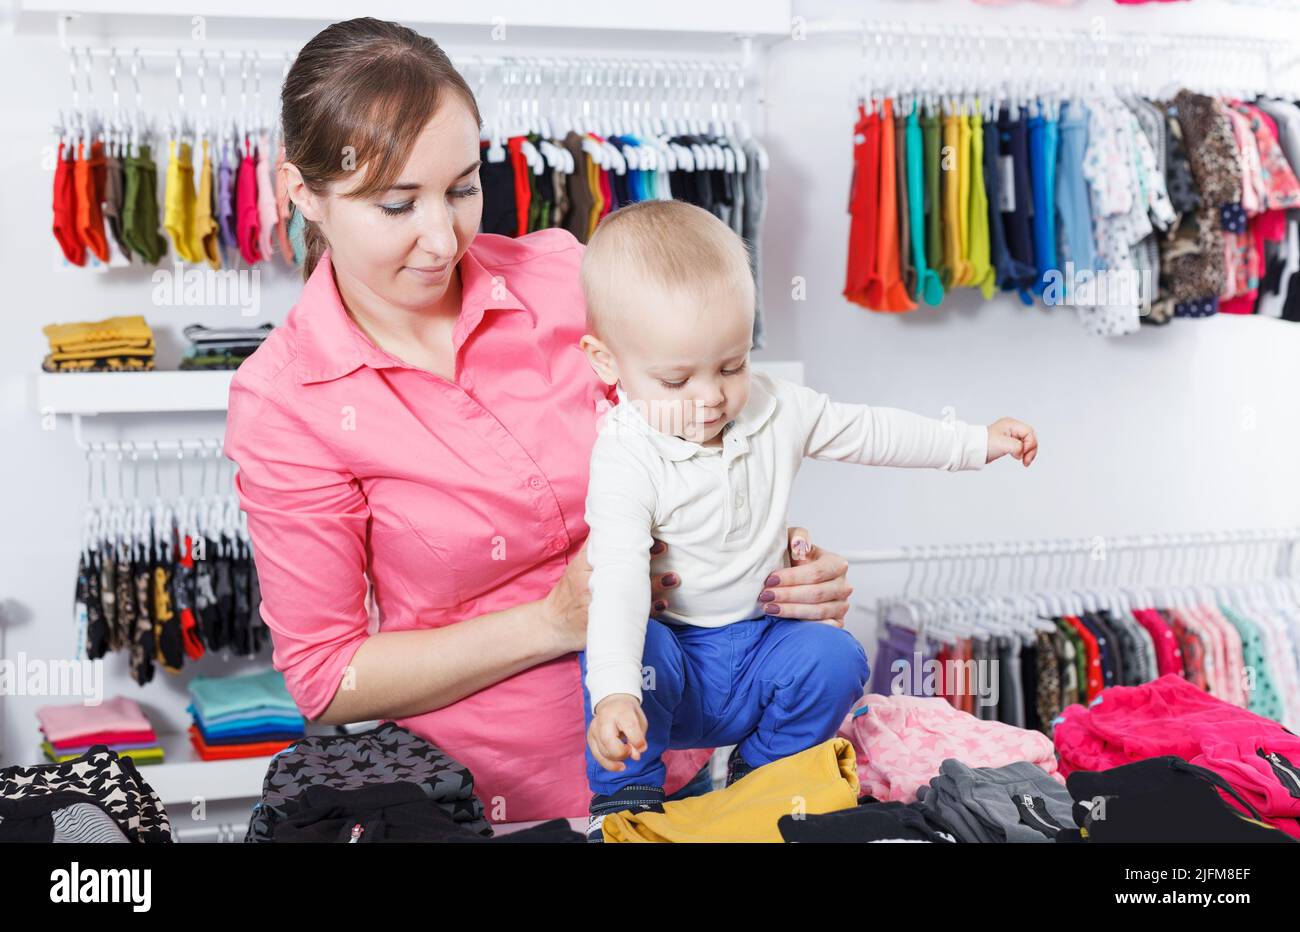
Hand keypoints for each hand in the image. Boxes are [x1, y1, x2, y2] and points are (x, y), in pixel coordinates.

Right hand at [544, 539, 680, 652]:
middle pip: (620, 569)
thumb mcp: (576, 565)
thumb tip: (611, 517)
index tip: (649, 535)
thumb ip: (593, 546)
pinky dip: (650, 611)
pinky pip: (631, 616)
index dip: (630, 540)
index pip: (606, 548)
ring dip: (654, 586)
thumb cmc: (569, 590)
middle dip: (645, 560)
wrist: (554, 625)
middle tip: (665, 548)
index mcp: (582, 566)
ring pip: (629, 593)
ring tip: (673, 578)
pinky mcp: (606, 622)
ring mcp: (597, 604)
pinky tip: (663, 604)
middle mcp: (588, 584)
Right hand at [588, 694, 647, 771]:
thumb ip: (639, 739)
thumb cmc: (629, 713)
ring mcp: (594, 728)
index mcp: (621, 711)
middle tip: (630, 749)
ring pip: (603, 752)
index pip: (629, 727)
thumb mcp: (640, 721)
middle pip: (609, 741)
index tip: (642, 747)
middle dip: (622, 752)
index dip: (637, 741)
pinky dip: (609, 764)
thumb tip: (635, 756)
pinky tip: (619, 765)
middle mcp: (604, 719)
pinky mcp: (590, 738)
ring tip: (625, 751)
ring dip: (617, 759)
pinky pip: (597, 756)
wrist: (612, 703)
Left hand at [757, 527, 852, 626]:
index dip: (792, 577)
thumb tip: (799, 545)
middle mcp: (843, 586)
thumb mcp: (794, 540)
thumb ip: (798, 537)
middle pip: (816, 594)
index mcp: (837, 564)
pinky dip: (805, 626)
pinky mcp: (837, 622)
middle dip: (787, 595)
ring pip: (818, 612)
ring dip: (791, 611)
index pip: (816, 573)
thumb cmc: (796, 558)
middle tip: (766, 595)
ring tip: (769, 607)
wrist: (799, 577)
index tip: (770, 579)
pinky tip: (786, 622)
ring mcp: (842, 605)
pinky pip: (825, 627)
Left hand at [986, 417, 1037, 466]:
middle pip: (1030, 437)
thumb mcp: (1004, 444)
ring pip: (1027, 443)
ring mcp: (1011, 435)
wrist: (973, 449)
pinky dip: (1023, 453)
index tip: (1023, 454)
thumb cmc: (985, 444)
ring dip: (1028, 452)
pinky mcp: (1008, 442)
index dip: (1030, 444)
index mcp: (1012, 424)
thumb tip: (1022, 452)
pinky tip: (1019, 458)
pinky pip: (1021, 447)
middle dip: (1031, 449)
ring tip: (1024, 462)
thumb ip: (1018, 447)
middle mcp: (1012, 428)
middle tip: (1026, 461)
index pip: (1029, 433)